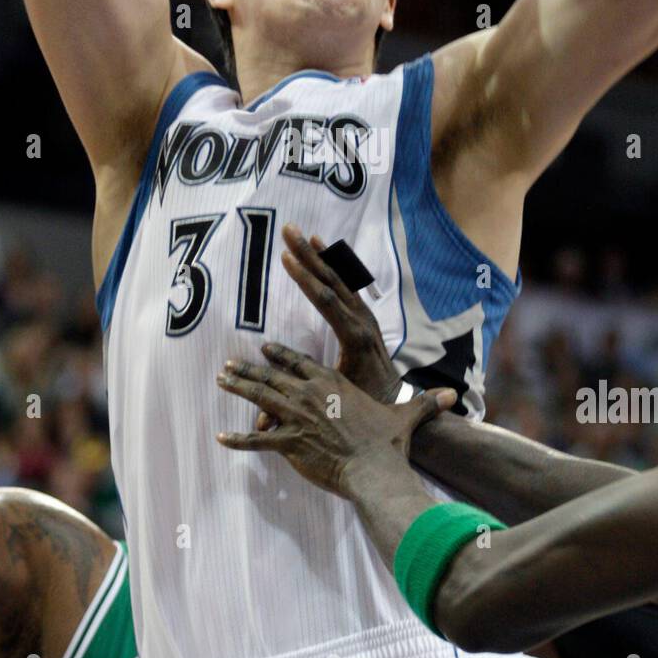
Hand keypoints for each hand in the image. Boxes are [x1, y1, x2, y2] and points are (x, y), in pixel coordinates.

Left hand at [216, 344, 454, 497]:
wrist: (375, 470)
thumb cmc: (387, 443)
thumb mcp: (406, 417)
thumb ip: (425, 403)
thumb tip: (452, 397)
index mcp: (333, 383)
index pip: (301, 363)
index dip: (281, 355)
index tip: (265, 347)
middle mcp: (310, 393)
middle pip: (273, 375)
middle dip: (249, 368)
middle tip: (228, 363)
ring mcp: (297, 416)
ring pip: (260, 397)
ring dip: (238, 387)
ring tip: (220, 380)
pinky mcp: (288, 442)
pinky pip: (257, 440)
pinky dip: (238, 440)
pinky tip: (221, 438)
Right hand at [279, 225, 400, 401]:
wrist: (396, 404)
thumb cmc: (364, 406)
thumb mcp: (333, 407)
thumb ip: (297, 415)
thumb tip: (261, 426)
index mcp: (355, 339)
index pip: (327, 302)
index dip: (305, 279)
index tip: (285, 258)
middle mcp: (363, 321)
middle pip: (333, 281)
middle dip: (309, 255)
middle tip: (288, 231)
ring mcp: (366, 316)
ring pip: (342, 279)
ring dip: (321, 256)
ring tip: (303, 234)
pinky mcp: (365, 317)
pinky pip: (348, 285)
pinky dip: (335, 265)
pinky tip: (322, 249)